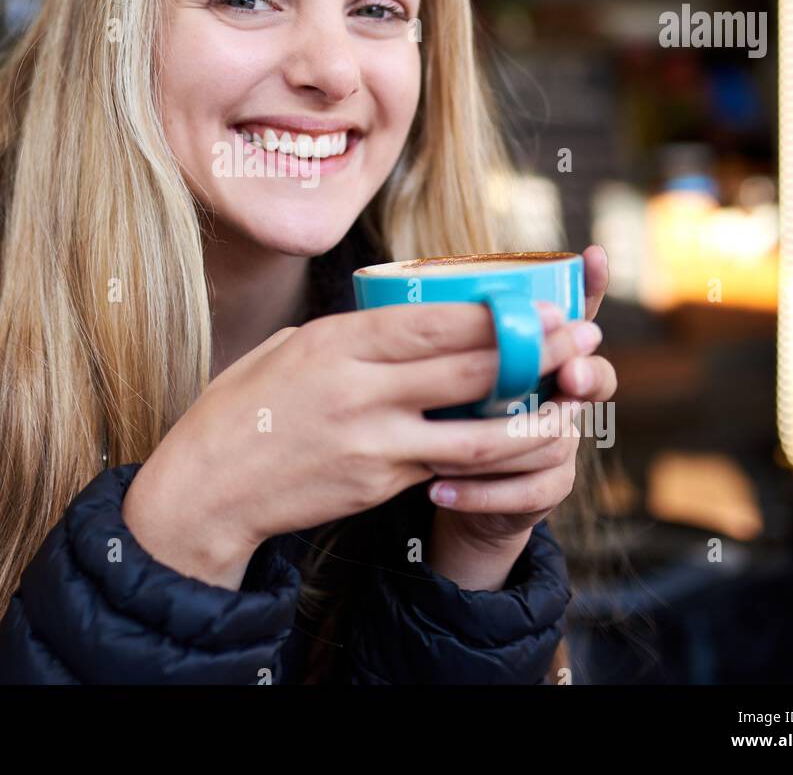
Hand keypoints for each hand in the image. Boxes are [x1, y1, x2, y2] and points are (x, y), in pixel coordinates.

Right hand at [121, 295, 599, 588]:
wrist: (208, 488)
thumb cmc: (242, 407)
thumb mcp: (288, 348)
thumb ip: (350, 338)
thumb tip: (403, 322)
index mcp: (339, 343)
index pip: (437, 322)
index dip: (500, 315)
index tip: (545, 304)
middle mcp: (361, 391)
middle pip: (470, 370)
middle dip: (536, 353)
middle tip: (583, 340)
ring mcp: (373, 444)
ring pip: (475, 433)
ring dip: (532, 417)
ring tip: (570, 403)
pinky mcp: (378, 484)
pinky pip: (447, 467)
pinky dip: (485, 454)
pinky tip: (513, 442)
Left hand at [425, 245, 616, 586]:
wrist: (451, 483)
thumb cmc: (444, 407)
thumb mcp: (438, 361)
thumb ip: (439, 329)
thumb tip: (403, 276)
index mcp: (537, 352)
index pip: (576, 312)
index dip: (591, 284)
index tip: (592, 254)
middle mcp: (560, 392)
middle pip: (591, 375)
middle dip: (583, 372)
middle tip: (568, 373)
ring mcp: (559, 440)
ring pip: (557, 437)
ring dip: (507, 440)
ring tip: (450, 446)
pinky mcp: (547, 487)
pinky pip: (531, 491)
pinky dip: (481, 492)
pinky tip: (438, 488)